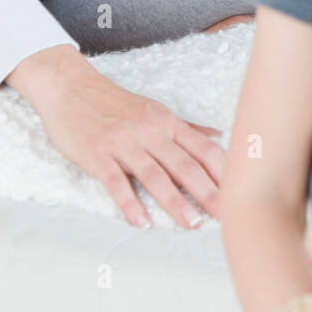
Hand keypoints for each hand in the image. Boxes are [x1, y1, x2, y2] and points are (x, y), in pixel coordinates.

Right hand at [5, 45, 223, 228]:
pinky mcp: (98, 155)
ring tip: (192, 224)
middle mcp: (150, 132)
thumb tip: (219, 136)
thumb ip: (187, 128)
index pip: (202, 149)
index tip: (242, 193)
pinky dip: (130, 203)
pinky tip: (142, 222)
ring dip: (174, 201)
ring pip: (154, 175)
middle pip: (185, 165)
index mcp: (166, 123)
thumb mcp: (154, 111)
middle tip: (228, 216)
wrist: (69, 86)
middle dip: (208, 192)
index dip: (223, 172)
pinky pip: (116, 183)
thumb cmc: (113, 102)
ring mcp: (123, 143)